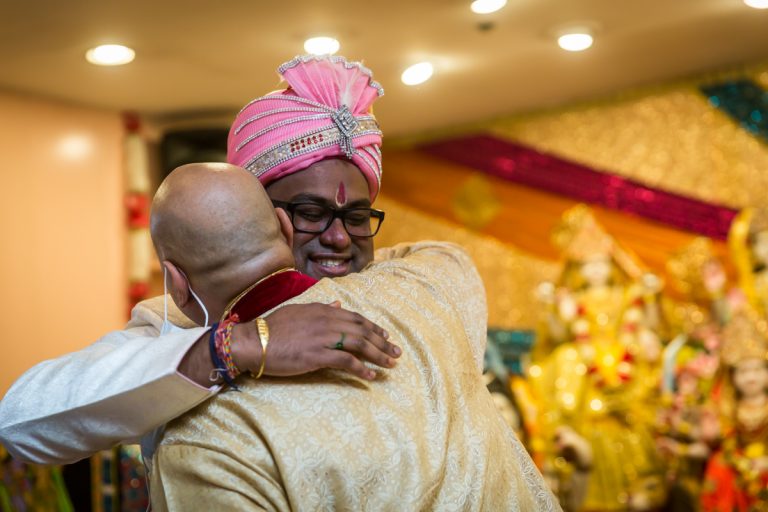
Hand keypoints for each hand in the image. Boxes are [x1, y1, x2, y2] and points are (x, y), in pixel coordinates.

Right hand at [232, 302, 400, 380]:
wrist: (254, 341)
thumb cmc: (273, 329)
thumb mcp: (299, 311)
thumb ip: (320, 308)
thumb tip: (337, 304)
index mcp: (323, 310)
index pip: (356, 318)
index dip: (373, 327)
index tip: (385, 336)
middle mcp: (327, 321)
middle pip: (363, 331)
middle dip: (382, 342)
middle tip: (396, 353)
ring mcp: (323, 338)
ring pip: (359, 344)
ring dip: (378, 355)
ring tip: (390, 364)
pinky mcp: (317, 355)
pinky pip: (346, 362)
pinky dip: (361, 368)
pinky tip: (371, 375)